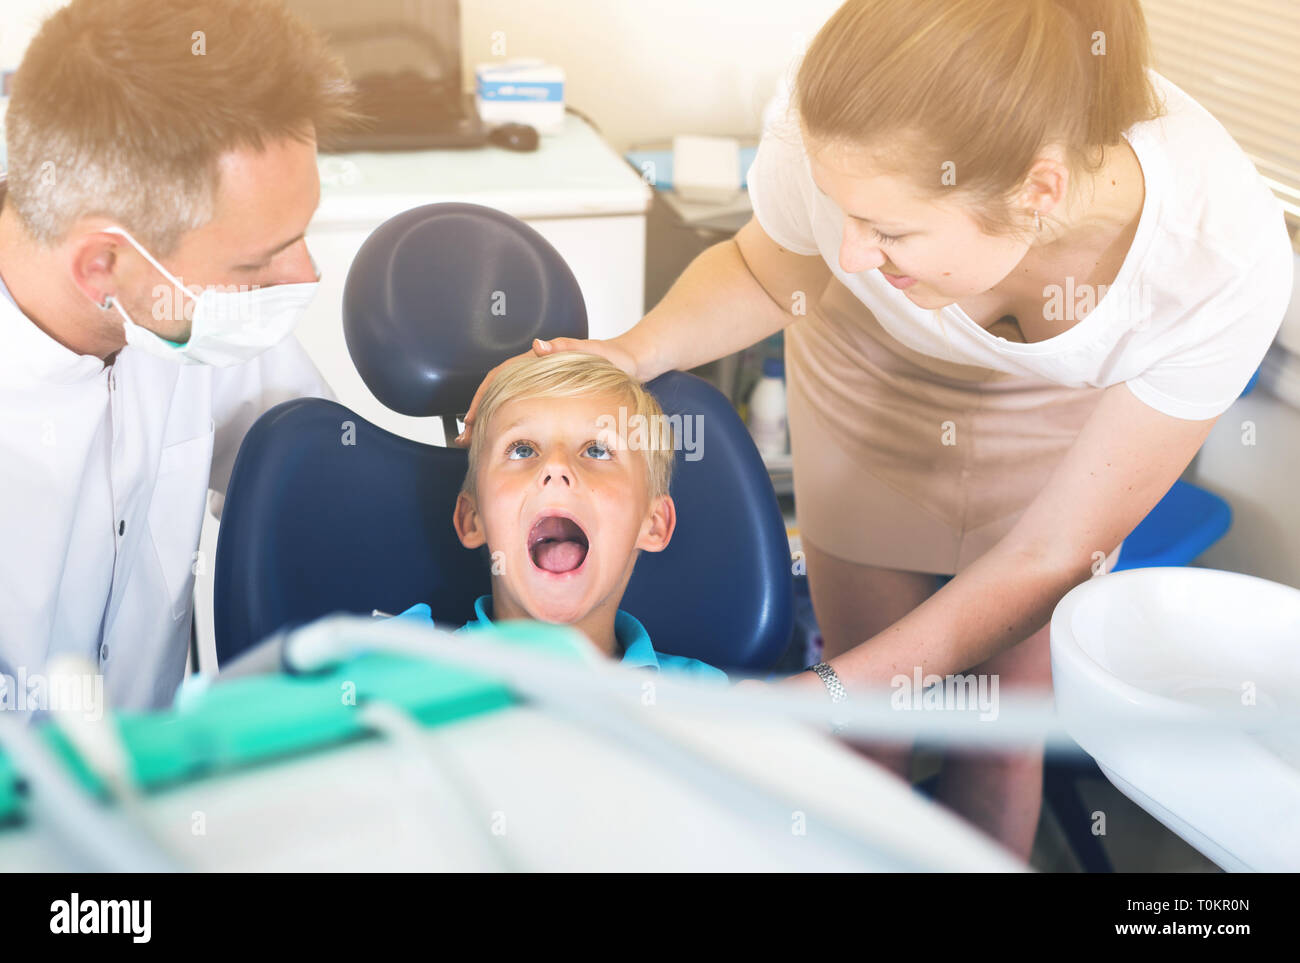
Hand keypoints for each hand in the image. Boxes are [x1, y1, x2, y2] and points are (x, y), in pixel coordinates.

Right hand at [453, 336, 640, 447]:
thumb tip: (539, 345)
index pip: (498, 377)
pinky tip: (503, 437)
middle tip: (465, 439)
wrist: (628, 362)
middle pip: (496, 392)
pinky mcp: (546, 394)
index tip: (471, 418)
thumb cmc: (611, 359)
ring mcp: (538, 383)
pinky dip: (507, 421)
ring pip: (505, 401)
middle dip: (478, 415)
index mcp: (537, 360)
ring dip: (489, 420)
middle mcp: (533, 370)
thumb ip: (565, 347)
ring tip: (476, 441)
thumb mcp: (590, 352)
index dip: (482, 398)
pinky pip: (518, 407)